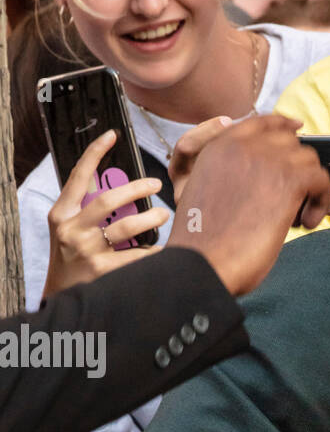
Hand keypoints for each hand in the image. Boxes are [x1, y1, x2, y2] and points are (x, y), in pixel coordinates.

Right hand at [43, 129, 169, 299]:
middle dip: (136, 188)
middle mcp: (71, 230)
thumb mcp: (68, 229)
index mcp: (62, 214)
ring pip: (126, 226)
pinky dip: (154, 250)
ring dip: (151, 217)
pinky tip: (165, 248)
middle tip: (156, 183)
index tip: (112, 136)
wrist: (62, 296)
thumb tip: (113, 182)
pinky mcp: (102, 270)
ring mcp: (86, 251)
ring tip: (164, 214)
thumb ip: (84, 208)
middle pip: (108, 199)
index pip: (78, 176)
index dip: (95, 153)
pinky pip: (136, 255)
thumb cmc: (71, 257)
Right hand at [165, 113, 329, 295]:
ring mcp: (266, 159)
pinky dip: (321, 202)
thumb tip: (252, 161)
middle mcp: (242, 144)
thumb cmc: (200, 239)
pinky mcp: (287, 180)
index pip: (260, 122)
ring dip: (309, 187)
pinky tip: (306, 223)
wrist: (201, 263)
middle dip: (296, 167)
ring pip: (308, 160)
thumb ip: (218, 166)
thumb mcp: (195, 190)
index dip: (283, 127)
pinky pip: (321, 179)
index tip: (297, 132)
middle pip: (289, 140)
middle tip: (292, 198)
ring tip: (297, 216)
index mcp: (219, 145)